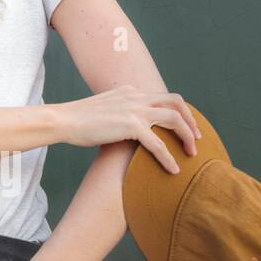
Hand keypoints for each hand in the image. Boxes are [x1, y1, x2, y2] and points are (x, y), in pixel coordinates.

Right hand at [55, 85, 199, 173]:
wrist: (63, 120)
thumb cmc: (78, 120)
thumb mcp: (103, 108)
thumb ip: (120, 111)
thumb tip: (129, 126)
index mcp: (129, 91)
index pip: (163, 96)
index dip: (179, 111)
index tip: (186, 126)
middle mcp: (135, 96)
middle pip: (176, 102)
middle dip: (191, 120)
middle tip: (197, 139)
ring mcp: (133, 109)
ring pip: (174, 119)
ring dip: (187, 137)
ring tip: (191, 154)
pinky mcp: (130, 126)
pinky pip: (158, 144)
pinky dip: (168, 158)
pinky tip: (173, 170)